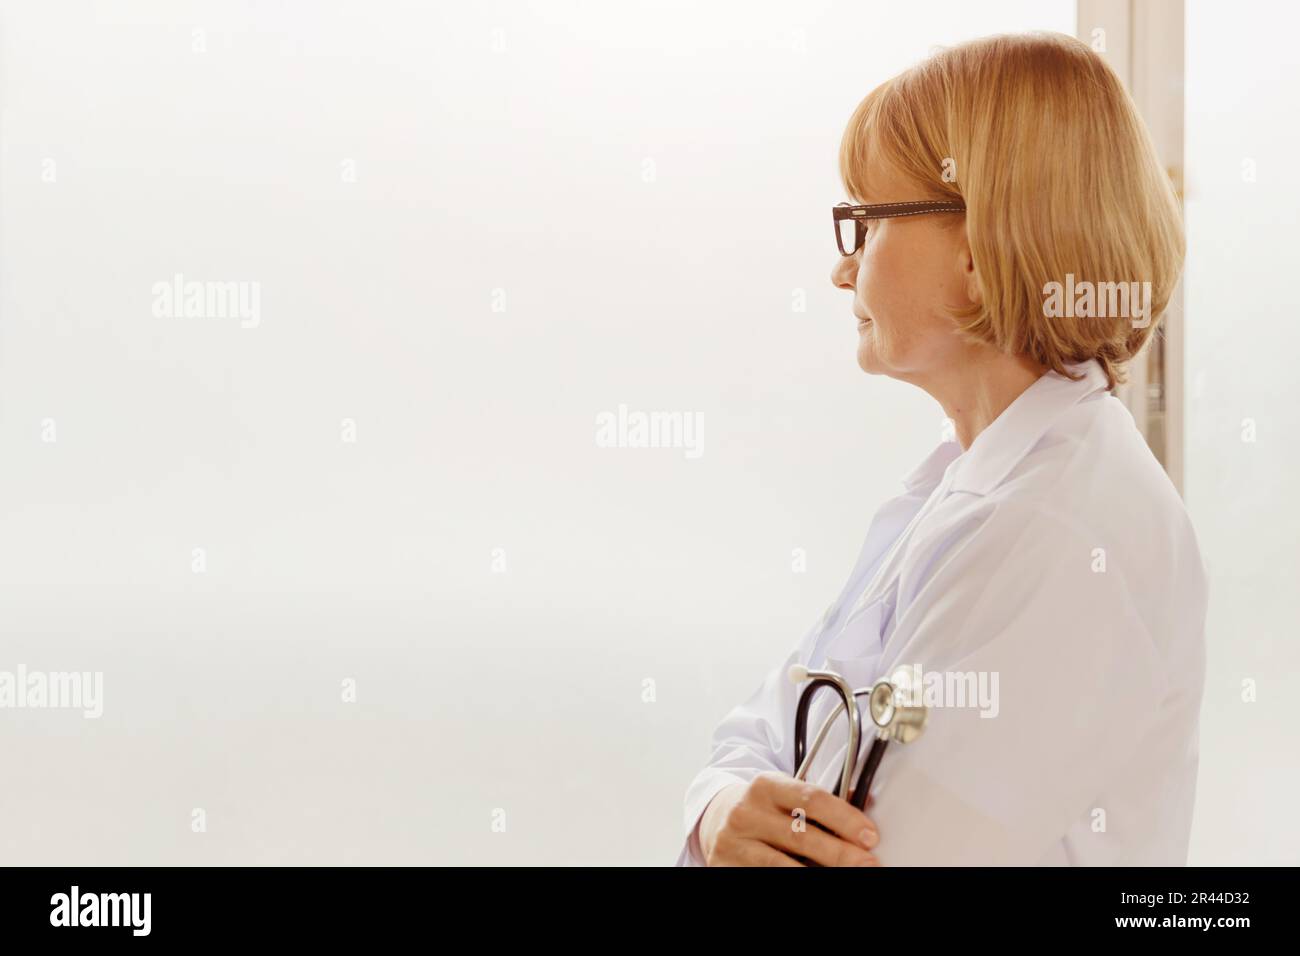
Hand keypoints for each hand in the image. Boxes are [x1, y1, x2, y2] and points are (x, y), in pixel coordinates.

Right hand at [698, 772, 879, 866]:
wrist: (716, 819)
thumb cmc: (763, 809)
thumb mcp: (786, 796)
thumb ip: (820, 802)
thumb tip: (866, 803)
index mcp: (766, 786)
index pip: (811, 798)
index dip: (845, 818)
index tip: (870, 836)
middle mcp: (747, 812)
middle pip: (802, 835)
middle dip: (841, 853)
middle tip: (868, 863)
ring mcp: (734, 842)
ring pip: (784, 865)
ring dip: (821, 874)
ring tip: (846, 876)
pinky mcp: (726, 866)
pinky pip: (767, 877)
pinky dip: (794, 881)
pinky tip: (812, 880)